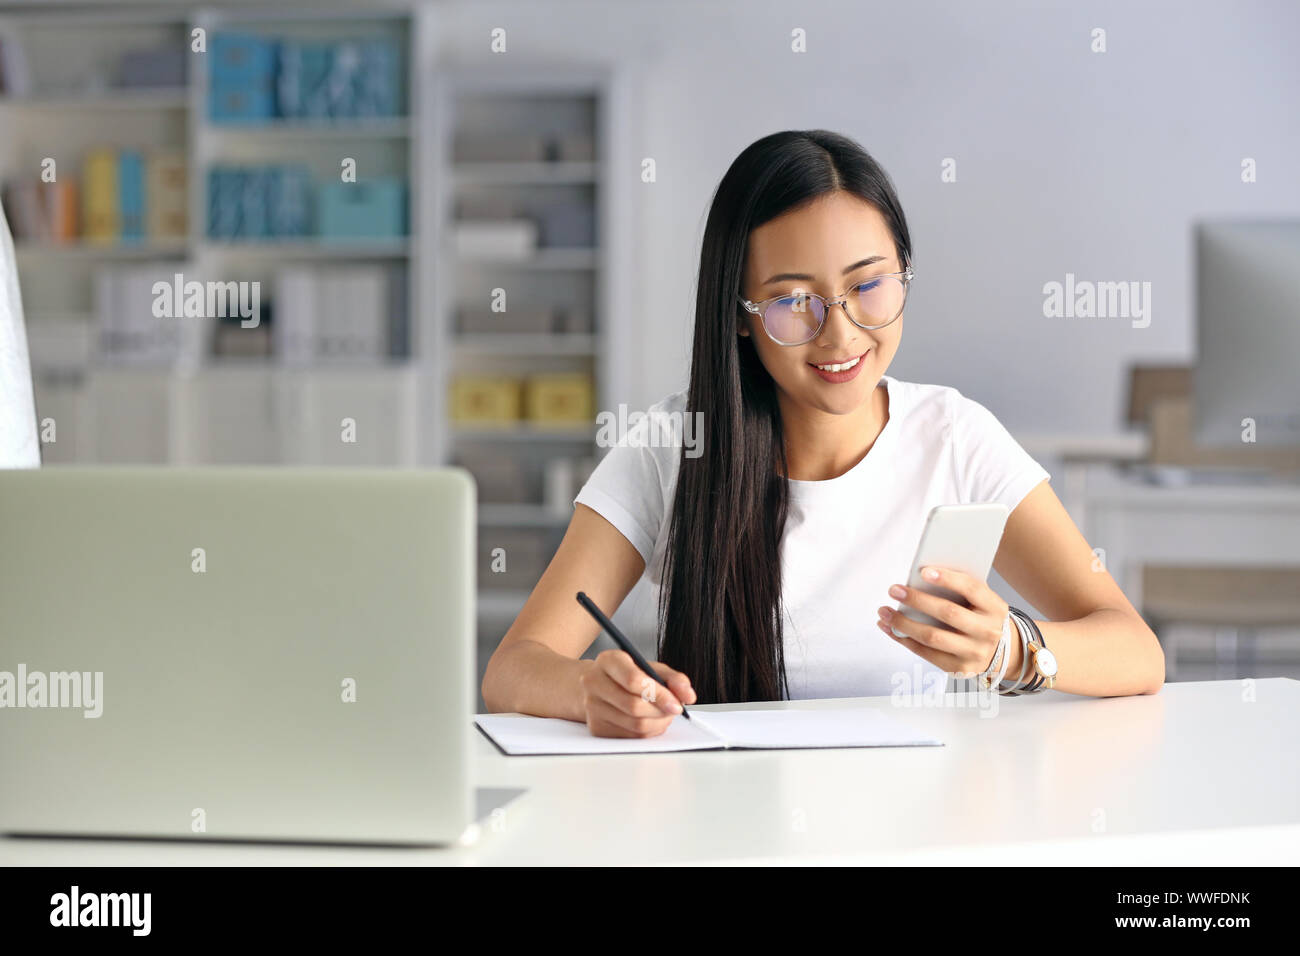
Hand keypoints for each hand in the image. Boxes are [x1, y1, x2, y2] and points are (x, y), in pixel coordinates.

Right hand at [579, 649, 697, 737]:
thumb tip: (688, 695)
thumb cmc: (627, 674)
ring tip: (664, 715)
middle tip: (674, 710)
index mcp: (608, 660)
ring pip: (634, 724)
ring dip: (657, 723)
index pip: (633, 680)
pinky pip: (630, 736)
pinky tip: (651, 721)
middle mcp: (593, 682)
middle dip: (660, 711)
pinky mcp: (596, 727)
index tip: (677, 704)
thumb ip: (672, 678)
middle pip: (634, 706)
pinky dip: (648, 732)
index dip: (659, 695)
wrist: (597, 685)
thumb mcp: (650, 667)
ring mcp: (592, 707)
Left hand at [876, 566, 1014, 680]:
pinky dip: (903, 639)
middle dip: (917, 600)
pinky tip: (890, 628)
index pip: (972, 589)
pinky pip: (925, 653)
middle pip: (948, 613)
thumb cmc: (982, 616)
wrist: (1003, 651)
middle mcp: (987, 631)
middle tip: (894, 590)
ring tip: (884, 611)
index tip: (923, 571)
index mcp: (994, 608)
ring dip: (903, 623)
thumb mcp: (981, 600)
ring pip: (932, 637)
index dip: (947, 579)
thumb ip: (960, 588)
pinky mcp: (958, 668)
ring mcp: (974, 652)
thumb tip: (921, 576)